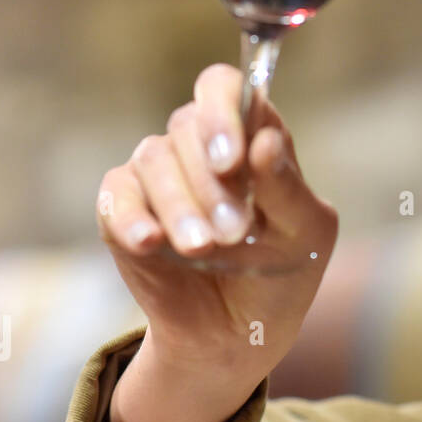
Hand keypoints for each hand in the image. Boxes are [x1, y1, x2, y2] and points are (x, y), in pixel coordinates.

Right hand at [95, 62, 339, 381]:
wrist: (240, 334)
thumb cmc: (283, 271)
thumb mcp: (305, 233)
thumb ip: (287, 186)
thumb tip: (265, 140)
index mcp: (250, 135)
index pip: (225, 87)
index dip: (224, 111)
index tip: (233, 160)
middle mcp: (200, 145)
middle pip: (187, 125)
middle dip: (210, 181)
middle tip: (234, 231)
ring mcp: (160, 174)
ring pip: (154, 160)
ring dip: (181, 208)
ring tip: (203, 249)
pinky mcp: (124, 209)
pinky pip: (116, 196)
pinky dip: (133, 219)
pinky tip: (151, 243)